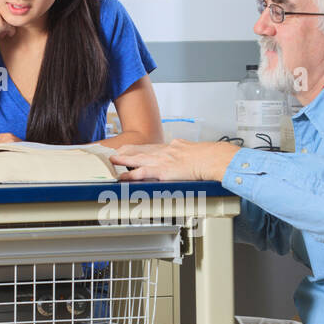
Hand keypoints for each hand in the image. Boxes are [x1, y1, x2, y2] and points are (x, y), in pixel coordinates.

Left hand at [112, 140, 239, 182]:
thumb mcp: (192, 150)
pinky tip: (122, 176)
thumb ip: (183, 151)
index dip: (137, 148)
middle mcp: (163, 151)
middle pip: (140, 150)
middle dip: (126, 151)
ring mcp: (161, 160)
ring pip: (137, 159)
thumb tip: (182, 151)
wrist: (210, 158)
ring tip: (112, 161)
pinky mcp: (162, 171)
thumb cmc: (207, 156)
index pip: (150, 146)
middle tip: (114, 153)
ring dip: (123, 160)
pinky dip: (130, 175)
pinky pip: (142, 173)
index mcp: (171, 147)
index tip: (128, 148)